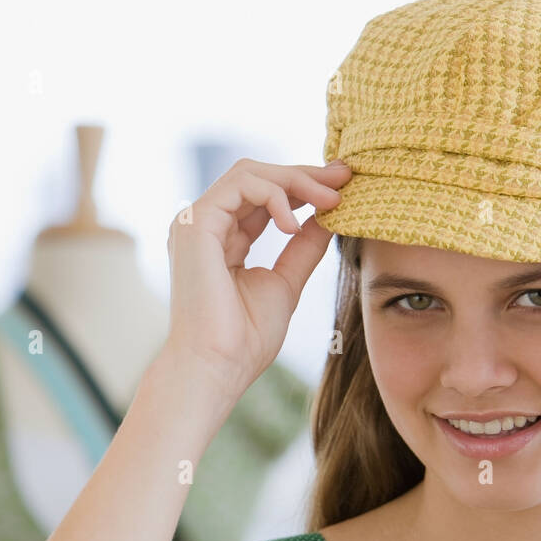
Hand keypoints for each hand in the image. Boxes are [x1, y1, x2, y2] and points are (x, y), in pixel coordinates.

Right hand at [165, 158, 351, 401]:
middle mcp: (206, 226)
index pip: (264, 198)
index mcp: (223, 240)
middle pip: (258, 177)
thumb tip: (327, 217)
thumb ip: (302, 248)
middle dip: (304, 175)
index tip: (342, 186)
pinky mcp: (196, 223)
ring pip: (250, 173)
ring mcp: (197, 222)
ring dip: (295, 181)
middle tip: (344, 177)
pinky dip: (275, 195)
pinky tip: (295, 224)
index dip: (303, 187)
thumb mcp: (285, 284)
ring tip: (330, 200)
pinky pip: (241, 185)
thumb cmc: (244, 340)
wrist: (217, 367)